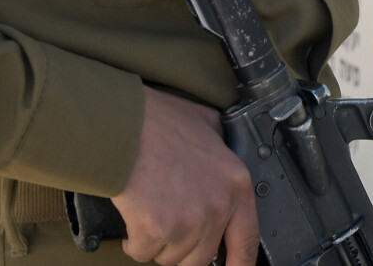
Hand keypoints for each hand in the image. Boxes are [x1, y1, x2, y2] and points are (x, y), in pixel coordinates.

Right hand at [113, 87, 258, 265]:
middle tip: (168, 225)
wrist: (124, 124)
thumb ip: (220, 148)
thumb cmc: (159, 121)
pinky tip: (134, 217)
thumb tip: (221, 154)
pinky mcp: (156, 229)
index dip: (241, 264)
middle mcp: (218, 206)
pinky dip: (134, 241)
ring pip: (170, 257)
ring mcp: (188, 221)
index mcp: (235, 183)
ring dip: (157, 242)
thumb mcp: (208, 126)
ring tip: (150, 211)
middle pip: (200, 257)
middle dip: (181, 247)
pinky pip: (142, 252)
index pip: (247, 239)